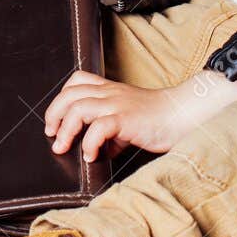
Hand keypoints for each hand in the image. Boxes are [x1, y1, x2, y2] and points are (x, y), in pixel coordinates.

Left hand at [43, 68, 236, 161]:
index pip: (76, 81)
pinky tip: (91, 156)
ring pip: (78, 108)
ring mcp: (117, 104)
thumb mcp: (129, 123)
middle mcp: (110, 93)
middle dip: (54, 115)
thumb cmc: (158, 120)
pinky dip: (89, 143)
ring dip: (65, 130)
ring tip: (65, 148)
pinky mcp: (126, 118)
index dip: (61, 99)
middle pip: (69, 94)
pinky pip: (98, 127)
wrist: (183, 115)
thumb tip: (99, 151)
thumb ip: (112, 134)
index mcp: (109, 90)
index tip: (57, 122)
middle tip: (54, 136)